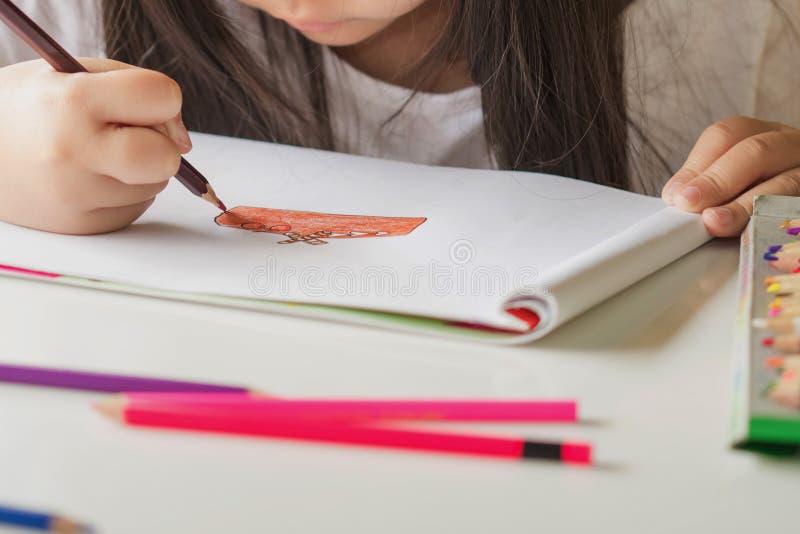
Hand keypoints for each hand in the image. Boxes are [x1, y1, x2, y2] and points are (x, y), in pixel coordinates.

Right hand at [0, 58, 190, 233]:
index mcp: (72, 103)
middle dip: (162, 144)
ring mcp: (77, 196)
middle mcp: (74, 154)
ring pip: (155, 184)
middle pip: (166, 157)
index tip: (144, 103)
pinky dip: (124, 192)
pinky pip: (136, 207)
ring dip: (140, 168)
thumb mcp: (72, 73)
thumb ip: (136, 89)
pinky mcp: (83, 226)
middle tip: (133, 135)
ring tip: (96, 153)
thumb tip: (182, 140)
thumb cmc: (32, 107)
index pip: (161, 97)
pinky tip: (89, 177)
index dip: (161, 99)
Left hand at [661, 116, 799, 236]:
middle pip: (756, 152)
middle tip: (689, 204)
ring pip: (784, 183)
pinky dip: (772, 221)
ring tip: (715, 222)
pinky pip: (795, 211)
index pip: (728, 135)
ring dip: (743, 206)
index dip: (698, 164)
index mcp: (762, 134)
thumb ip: (707, 182)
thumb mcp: (734, 177)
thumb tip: (675, 197)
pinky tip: (752, 233)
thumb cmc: (762, 191)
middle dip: (716, 180)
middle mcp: (789, 147)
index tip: (675, 195)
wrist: (798, 203)